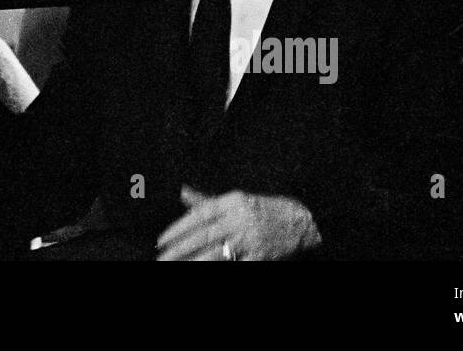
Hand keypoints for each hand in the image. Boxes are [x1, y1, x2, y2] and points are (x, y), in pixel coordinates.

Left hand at [156, 187, 320, 260]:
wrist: (301, 222)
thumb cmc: (262, 210)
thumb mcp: (235, 201)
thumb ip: (206, 201)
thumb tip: (181, 192)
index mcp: (232, 202)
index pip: (200, 215)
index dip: (179, 228)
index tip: (162, 239)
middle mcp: (240, 220)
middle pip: (204, 236)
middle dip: (180, 249)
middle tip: (161, 258)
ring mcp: (251, 240)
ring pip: (217, 254)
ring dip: (195, 262)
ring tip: (177, 267)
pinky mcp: (260, 257)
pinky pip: (236, 265)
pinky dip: (222, 268)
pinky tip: (205, 269)